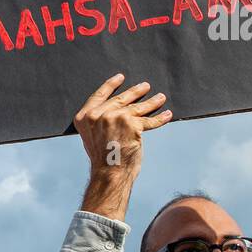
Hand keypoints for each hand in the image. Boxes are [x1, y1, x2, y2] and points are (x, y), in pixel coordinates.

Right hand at [74, 74, 171, 219]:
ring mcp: (115, 117)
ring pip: (137, 107)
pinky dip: (160, 119)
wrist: (109, 173)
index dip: (111, 85)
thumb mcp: (92, 136)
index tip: (120, 77)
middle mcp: (98, 114)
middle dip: (136, 92)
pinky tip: (167, 115)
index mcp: (84, 117)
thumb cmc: (103, 159)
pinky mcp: (132, 124)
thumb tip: (116, 110)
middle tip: (146, 87)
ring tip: (160, 98)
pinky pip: (149, 121)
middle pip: (121, 99)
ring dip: (152, 102)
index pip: (99, 95)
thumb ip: (98, 121)